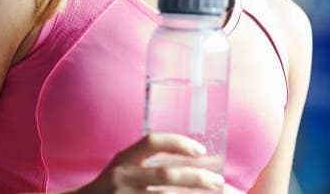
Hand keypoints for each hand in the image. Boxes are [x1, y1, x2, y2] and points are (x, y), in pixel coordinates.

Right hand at [77, 133, 225, 192]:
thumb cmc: (111, 186)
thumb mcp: (122, 168)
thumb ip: (145, 163)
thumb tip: (190, 163)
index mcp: (124, 160)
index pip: (151, 142)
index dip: (177, 142)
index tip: (200, 149)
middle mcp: (123, 177)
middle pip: (165, 175)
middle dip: (196, 177)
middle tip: (217, 180)